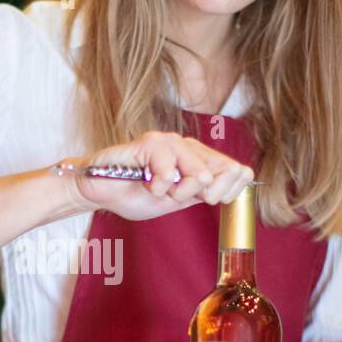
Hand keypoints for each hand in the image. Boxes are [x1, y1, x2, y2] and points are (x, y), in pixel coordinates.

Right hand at [60, 131, 253, 221]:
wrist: (101, 192)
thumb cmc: (135, 193)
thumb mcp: (179, 200)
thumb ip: (205, 192)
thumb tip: (240, 179)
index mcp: (199, 158)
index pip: (238, 171)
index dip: (227, 192)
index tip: (203, 199)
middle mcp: (189, 145)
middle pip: (221, 175)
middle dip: (196, 195)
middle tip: (170, 194)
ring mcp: (171, 141)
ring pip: (199, 175)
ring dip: (174, 192)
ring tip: (154, 187)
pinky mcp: (151, 142)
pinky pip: (170, 173)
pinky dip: (156, 187)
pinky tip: (144, 181)